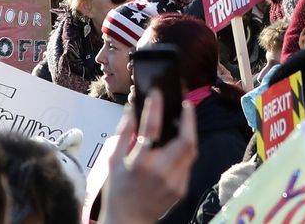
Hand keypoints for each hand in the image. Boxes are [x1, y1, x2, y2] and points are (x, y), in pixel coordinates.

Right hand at [100, 91, 197, 223]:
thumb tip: (131, 108)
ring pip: (192, 151)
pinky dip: (184, 152)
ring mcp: (174, 182)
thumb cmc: (118, 190)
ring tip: (184, 121)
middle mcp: (160, 173)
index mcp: (139, 164)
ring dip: (190, 134)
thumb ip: (123, 133)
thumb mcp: (113, 161)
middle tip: (186, 105)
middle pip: (185, 141)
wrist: (128, 220)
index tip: (158, 93)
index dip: (155, 107)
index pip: (151, 129)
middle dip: (189, 120)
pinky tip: (177, 146)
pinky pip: (188, 165)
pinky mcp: (182, 190)